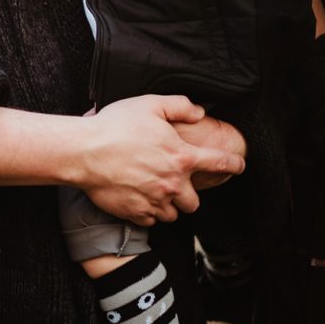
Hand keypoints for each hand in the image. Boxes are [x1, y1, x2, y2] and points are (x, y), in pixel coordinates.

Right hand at [76, 94, 246, 224]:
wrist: (85, 152)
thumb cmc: (116, 125)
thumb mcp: (150, 104)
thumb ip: (180, 106)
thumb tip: (199, 112)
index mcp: (181, 157)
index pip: (220, 164)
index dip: (234, 165)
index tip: (239, 166)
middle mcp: (173, 184)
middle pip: (195, 201)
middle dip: (188, 193)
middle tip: (174, 181)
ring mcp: (155, 201)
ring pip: (174, 214)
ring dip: (169, 205)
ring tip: (154, 190)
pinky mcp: (137, 213)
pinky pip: (152, 220)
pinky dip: (149, 211)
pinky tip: (138, 196)